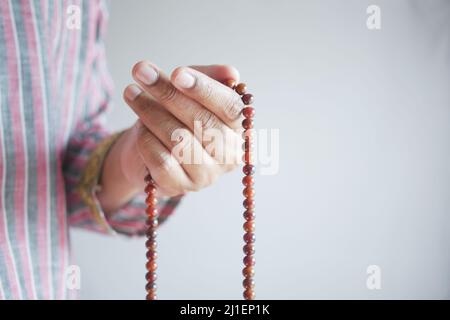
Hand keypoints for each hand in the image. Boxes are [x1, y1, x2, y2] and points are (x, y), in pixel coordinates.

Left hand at [98, 61, 244, 210]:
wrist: (148, 149)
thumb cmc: (176, 115)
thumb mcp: (190, 90)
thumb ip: (209, 77)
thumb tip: (230, 72)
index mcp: (238, 128)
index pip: (230, 108)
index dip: (205, 89)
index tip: (177, 73)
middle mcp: (229, 155)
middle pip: (204, 123)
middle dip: (169, 94)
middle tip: (141, 72)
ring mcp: (206, 175)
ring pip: (180, 140)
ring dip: (151, 113)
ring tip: (131, 92)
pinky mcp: (181, 187)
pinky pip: (161, 160)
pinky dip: (146, 139)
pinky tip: (139, 128)